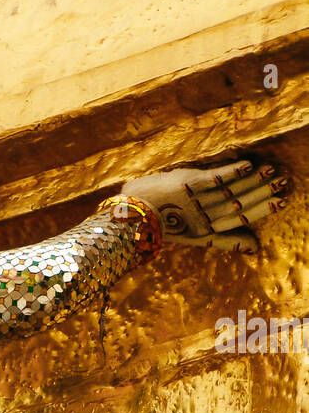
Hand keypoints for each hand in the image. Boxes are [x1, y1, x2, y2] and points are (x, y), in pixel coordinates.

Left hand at [122, 161, 285, 253]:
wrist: (127, 217)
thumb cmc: (156, 225)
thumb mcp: (193, 238)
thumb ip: (224, 242)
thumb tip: (255, 248)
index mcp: (204, 232)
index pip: (239, 221)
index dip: (261, 212)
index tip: (281, 203)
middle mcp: (202, 218)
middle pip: (239, 206)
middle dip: (263, 195)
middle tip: (285, 185)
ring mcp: (194, 201)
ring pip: (230, 192)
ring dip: (253, 181)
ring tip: (273, 172)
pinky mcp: (185, 185)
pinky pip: (213, 179)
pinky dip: (231, 172)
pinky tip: (248, 164)